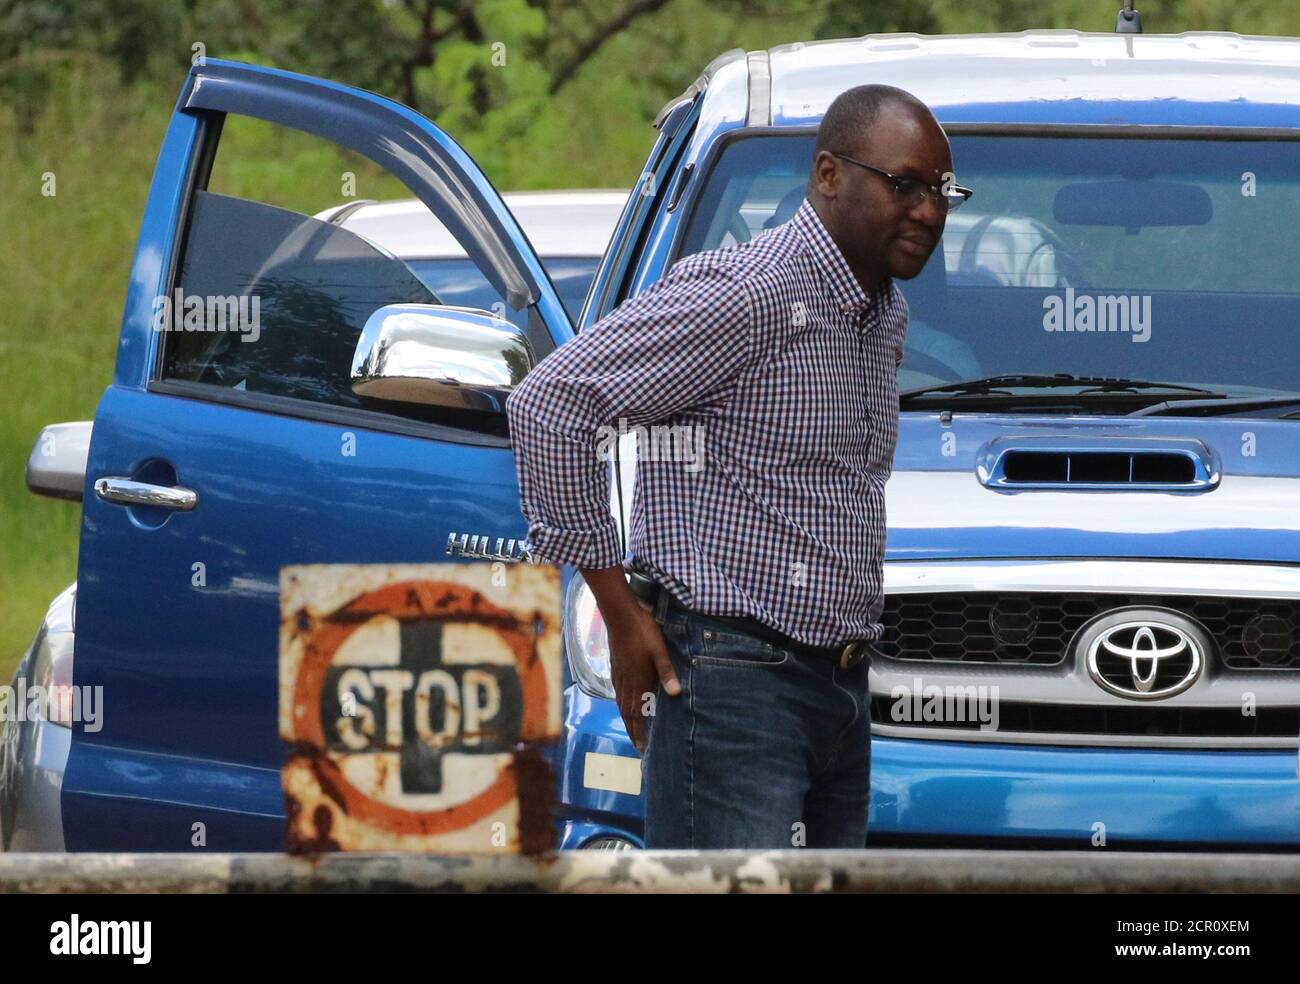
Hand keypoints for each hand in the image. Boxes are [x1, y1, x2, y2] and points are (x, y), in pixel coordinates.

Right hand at [605, 600, 680, 753]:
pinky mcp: (616, 666)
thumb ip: (667, 672)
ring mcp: (619, 674)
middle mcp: (626, 681)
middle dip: (633, 729)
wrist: (621, 615)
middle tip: (638, 746)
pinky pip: (617, 691)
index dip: (639, 730)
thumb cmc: (643, 631)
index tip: (642, 747)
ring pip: (621, 702)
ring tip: (631, 729)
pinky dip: (621, 703)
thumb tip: (677, 694)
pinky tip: (622, 703)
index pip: (637, 711)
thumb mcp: (660, 651)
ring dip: (626, 718)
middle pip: (628, 711)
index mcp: (637, 680)